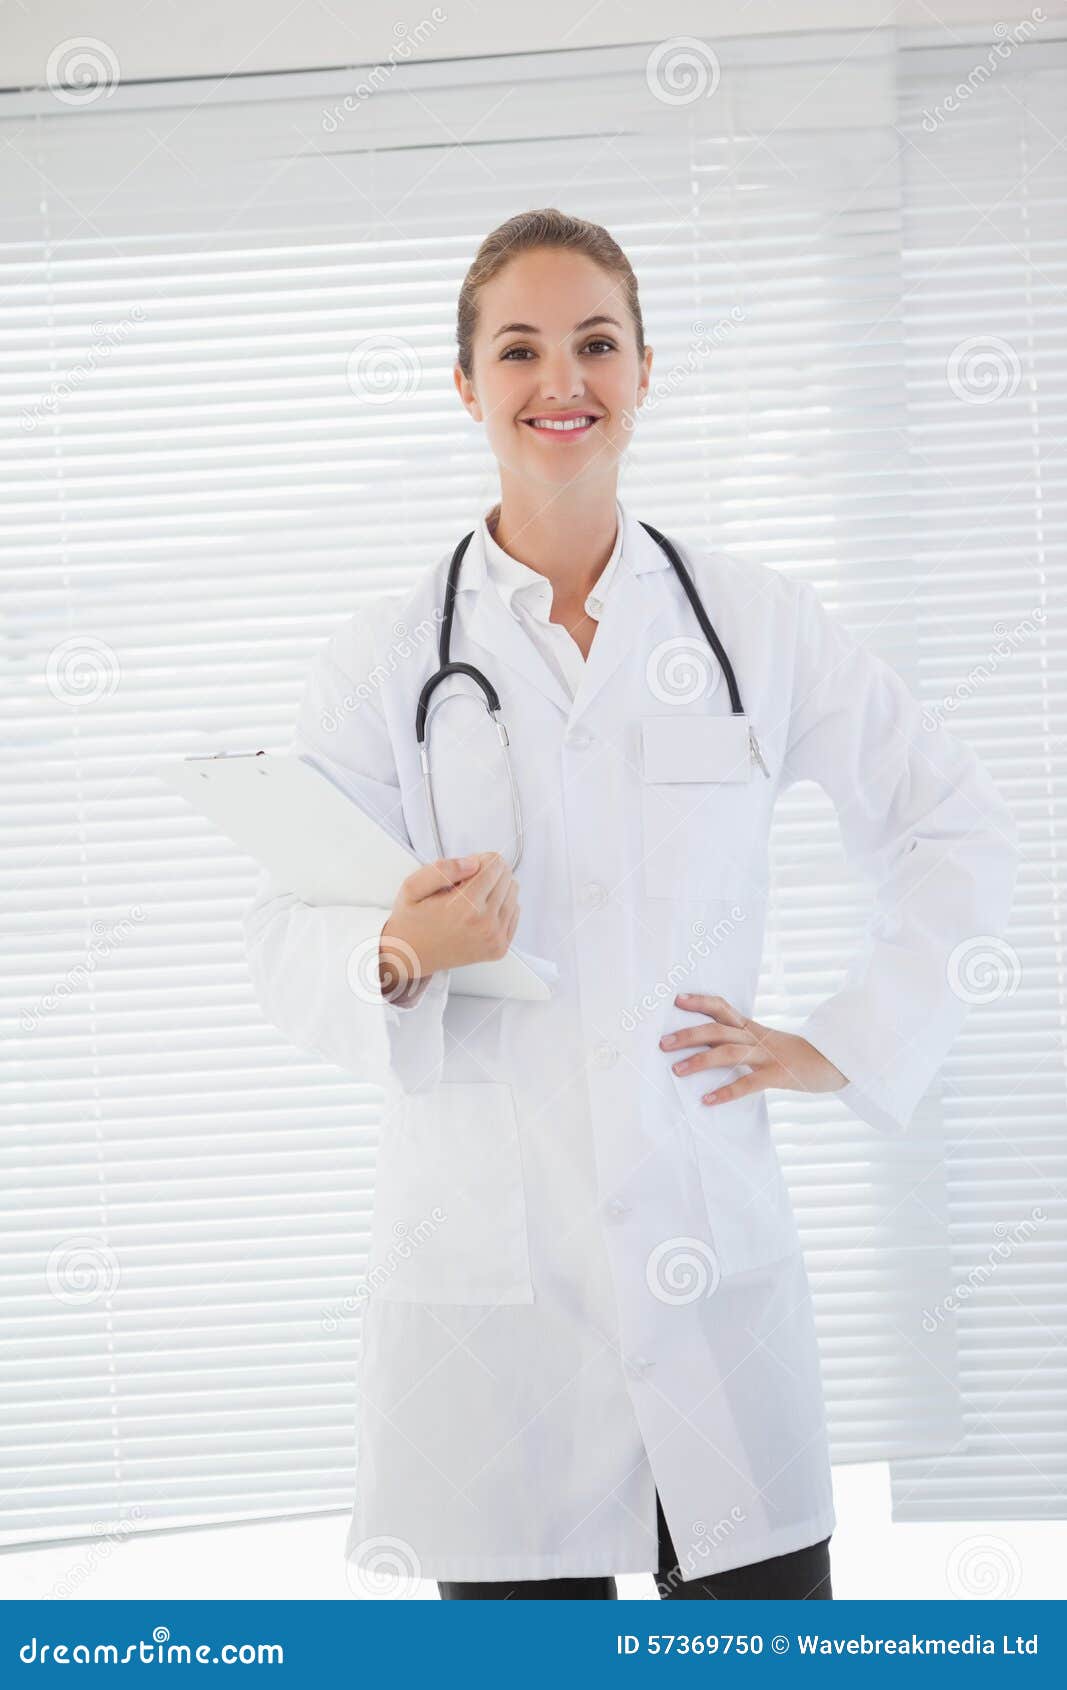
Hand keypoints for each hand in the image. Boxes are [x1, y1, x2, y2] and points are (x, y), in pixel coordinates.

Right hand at [379, 851, 518, 989]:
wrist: (411, 956)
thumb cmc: (412, 922)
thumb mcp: (412, 886)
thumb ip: (442, 868)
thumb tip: (473, 862)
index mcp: (465, 906)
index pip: (495, 864)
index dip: (479, 860)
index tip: (465, 869)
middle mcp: (484, 924)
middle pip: (506, 876)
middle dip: (487, 873)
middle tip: (465, 885)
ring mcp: (495, 938)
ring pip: (513, 892)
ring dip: (496, 889)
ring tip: (471, 900)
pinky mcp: (499, 948)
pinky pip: (515, 913)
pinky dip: (501, 907)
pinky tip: (480, 912)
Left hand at [659, 991, 848, 1105]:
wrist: (837, 1061)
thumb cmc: (798, 1055)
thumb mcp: (769, 1044)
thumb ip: (744, 1044)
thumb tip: (711, 1049)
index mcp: (753, 1028)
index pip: (722, 1007)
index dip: (700, 1002)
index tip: (676, 999)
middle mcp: (757, 1037)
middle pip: (717, 1029)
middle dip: (688, 1034)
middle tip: (662, 1043)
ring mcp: (768, 1055)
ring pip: (728, 1052)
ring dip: (700, 1061)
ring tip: (676, 1070)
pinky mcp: (779, 1075)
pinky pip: (748, 1083)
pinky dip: (726, 1092)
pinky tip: (707, 1100)